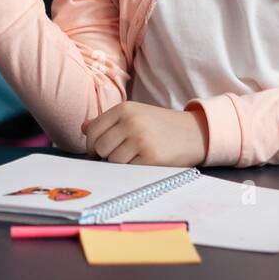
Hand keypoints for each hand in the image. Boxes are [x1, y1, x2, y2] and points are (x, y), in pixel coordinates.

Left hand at [81, 101, 207, 166]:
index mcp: (124, 109)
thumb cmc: (161, 126)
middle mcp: (130, 121)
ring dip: (119, 165)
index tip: (98, 152)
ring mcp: (140, 139)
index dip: (92, 146)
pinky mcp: (150, 157)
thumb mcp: (136, 114)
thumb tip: (84, 128)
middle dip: (105, 157)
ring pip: (112, 161)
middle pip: (100, 148)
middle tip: (120, 157)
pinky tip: (144, 163)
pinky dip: (132, 170)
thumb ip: (109, 121)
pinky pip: (127, 170)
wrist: (195, 133)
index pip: (92, 131)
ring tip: (135, 158)